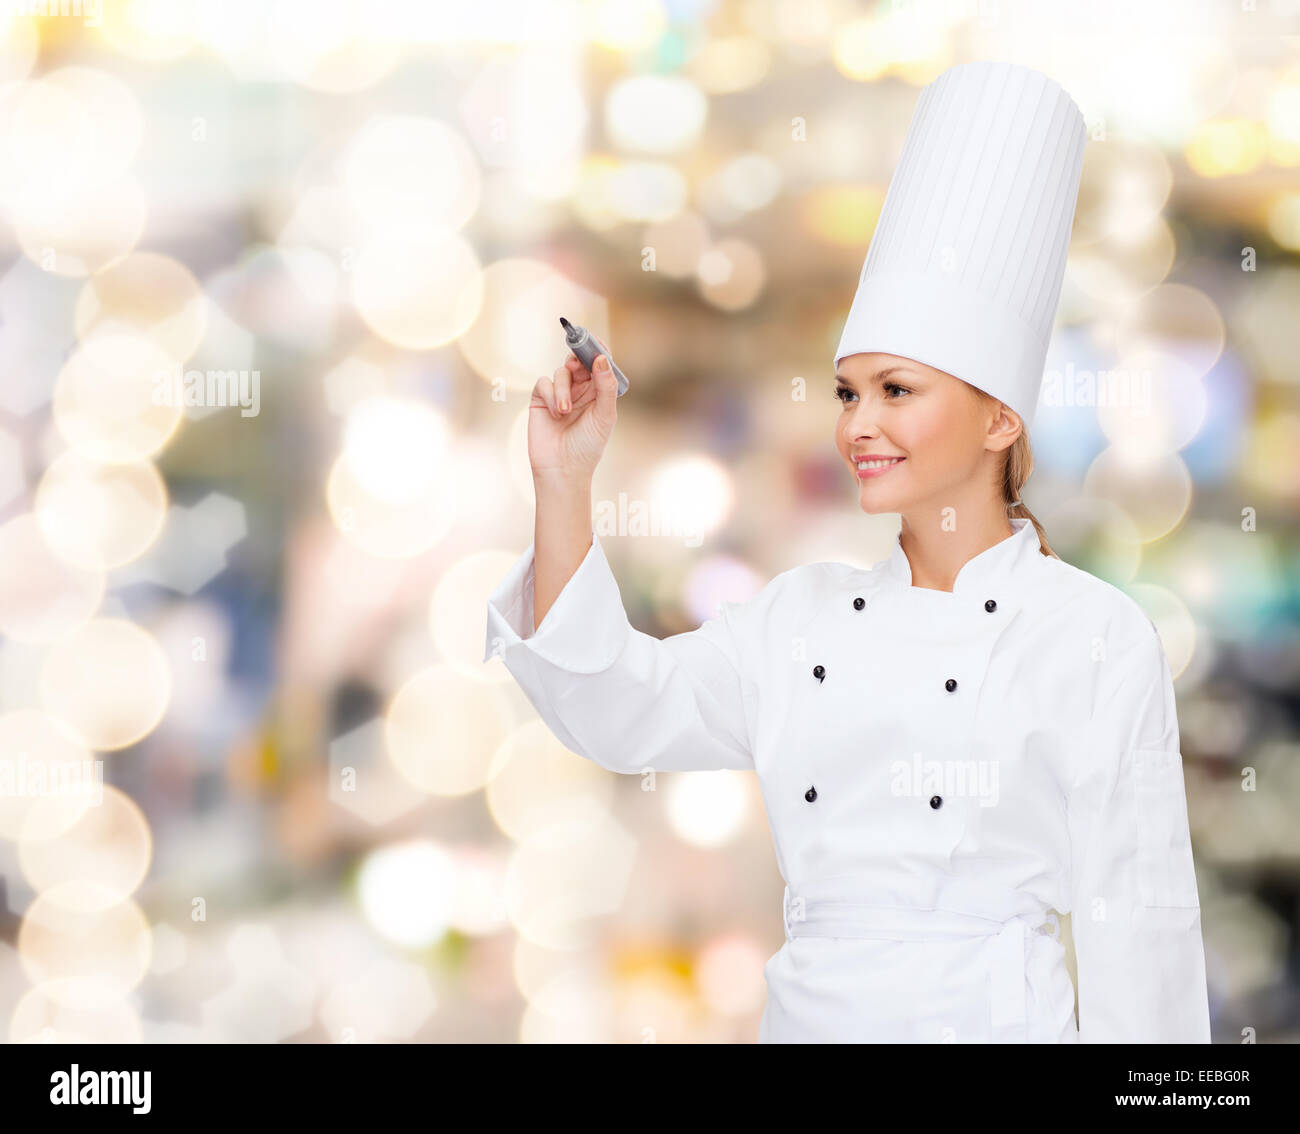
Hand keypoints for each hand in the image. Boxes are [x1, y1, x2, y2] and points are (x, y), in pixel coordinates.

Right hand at [527, 336, 618, 480]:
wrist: (562, 469)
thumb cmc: (588, 446)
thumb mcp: (604, 416)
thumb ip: (606, 387)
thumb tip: (601, 358)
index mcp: (599, 392)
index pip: (600, 364)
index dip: (598, 350)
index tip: (595, 343)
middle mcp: (580, 390)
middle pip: (579, 361)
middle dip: (577, 358)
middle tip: (576, 363)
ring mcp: (560, 393)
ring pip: (561, 372)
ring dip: (563, 389)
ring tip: (565, 411)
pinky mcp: (541, 399)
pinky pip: (544, 383)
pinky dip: (550, 395)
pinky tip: (556, 413)